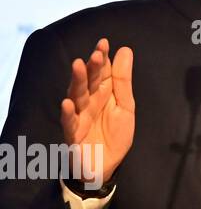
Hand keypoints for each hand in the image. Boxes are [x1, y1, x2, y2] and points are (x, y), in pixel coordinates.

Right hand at [59, 38, 134, 187]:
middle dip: (90, 67)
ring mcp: (79, 117)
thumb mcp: (126, 106)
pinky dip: (67, 113)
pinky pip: (69, 123)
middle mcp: (88, 102)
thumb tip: (124, 50)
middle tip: (95, 53)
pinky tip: (67, 103)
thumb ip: (123, 80)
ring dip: (77, 82)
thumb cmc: (115, 135)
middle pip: (87, 82)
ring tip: (78, 66)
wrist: (107, 166)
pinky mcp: (73, 134)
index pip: (100, 72)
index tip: (104, 43)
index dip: (102, 58)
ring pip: (76, 97)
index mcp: (102, 94)